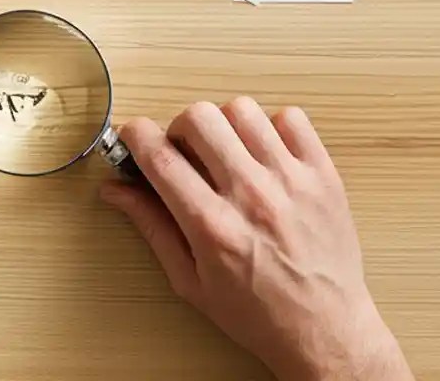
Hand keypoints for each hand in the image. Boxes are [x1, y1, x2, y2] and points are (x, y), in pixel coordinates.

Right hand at [101, 99, 412, 380]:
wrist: (325, 330)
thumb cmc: (256, 313)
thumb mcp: (189, 280)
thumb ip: (151, 226)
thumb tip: (114, 189)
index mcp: (213, 227)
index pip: (160, 157)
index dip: (135, 135)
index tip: (132, 136)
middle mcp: (252, 197)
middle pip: (198, 118)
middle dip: (178, 128)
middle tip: (185, 154)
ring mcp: (292, 181)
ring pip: (241, 109)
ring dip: (223, 126)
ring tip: (227, 154)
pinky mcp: (323, 174)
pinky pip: (291, 118)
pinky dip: (270, 128)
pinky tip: (264, 156)